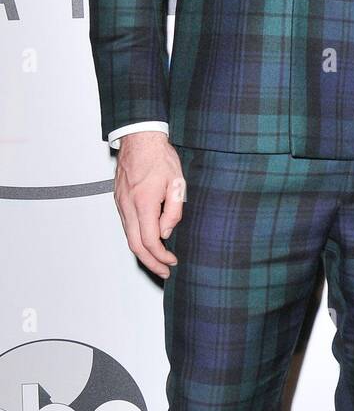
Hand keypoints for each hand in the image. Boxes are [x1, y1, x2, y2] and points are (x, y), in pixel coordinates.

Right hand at [113, 130, 183, 278]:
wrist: (139, 138)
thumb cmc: (159, 156)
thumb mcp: (177, 182)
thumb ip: (173, 210)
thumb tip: (166, 232)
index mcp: (144, 203)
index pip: (149, 241)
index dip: (161, 256)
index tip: (172, 262)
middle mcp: (128, 206)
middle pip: (134, 245)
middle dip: (150, 262)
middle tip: (163, 271)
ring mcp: (121, 203)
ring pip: (128, 236)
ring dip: (143, 251)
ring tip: (158, 260)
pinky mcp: (119, 200)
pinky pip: (126, 225)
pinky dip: (136, 237)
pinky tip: (148, 240)